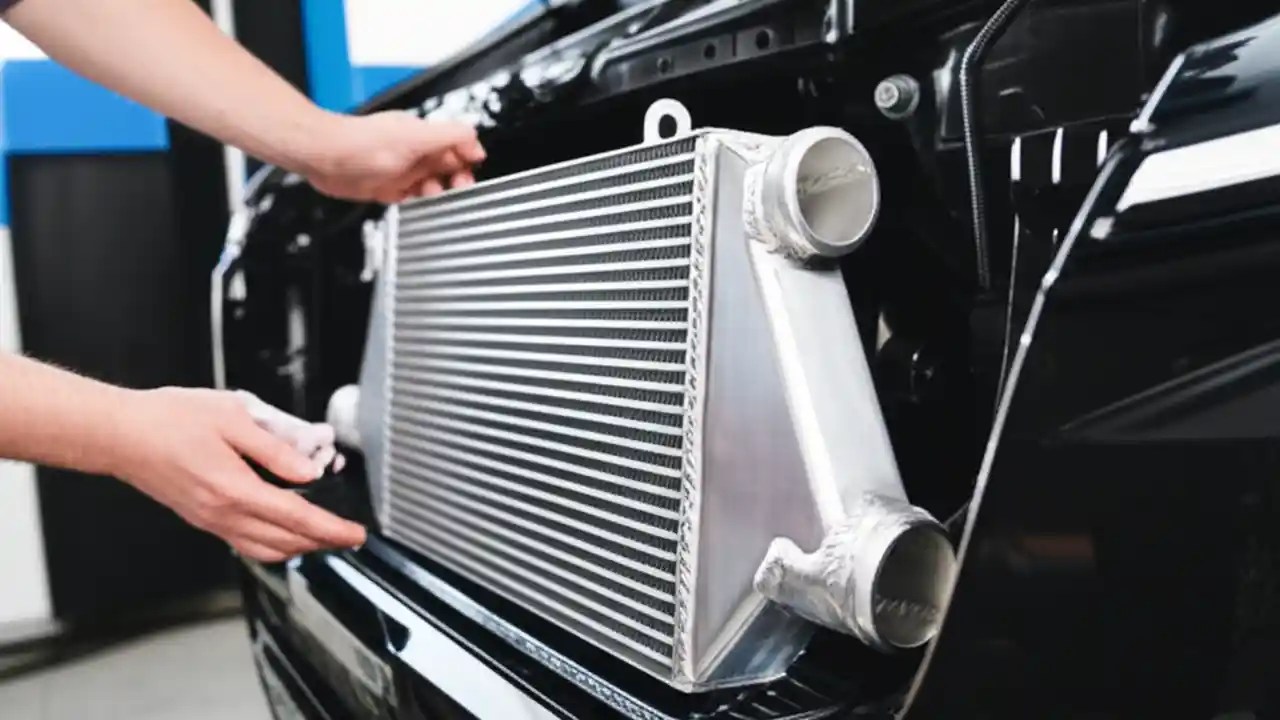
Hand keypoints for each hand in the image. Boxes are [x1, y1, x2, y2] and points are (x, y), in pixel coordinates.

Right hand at [107, 387, 366, 562]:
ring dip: (299, 547)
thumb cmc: (169, 419)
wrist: (120, 434)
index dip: (332, 530)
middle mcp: (222, 514)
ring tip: (323, 535)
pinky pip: (245, 543)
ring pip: (265, 550)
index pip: (297, 519)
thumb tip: (310, 472)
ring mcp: (210, 521)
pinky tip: (284, 530)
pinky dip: (273, 544)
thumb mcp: (233, 417)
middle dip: (323, 543)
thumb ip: (276, 448)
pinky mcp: (202, 519)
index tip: (356, 534)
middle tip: (348, 536)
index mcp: (234, 489)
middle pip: (286, 543)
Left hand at [302, 111, 485, 203]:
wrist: (325, 156)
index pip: (458, 147)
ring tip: (431, 198)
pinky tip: (415, 205)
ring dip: (436, 194)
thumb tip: (476, 142)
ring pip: (430, 184)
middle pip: (447, 168)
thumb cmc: (362, 144)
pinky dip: (417, 203)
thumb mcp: (415, 137)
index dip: (468, 162)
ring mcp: (400, 170)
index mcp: (423, 135)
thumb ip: (449, 137)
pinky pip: (410, 197)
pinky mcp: (386, 187)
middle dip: (455, 181)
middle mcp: (414, 151)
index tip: (468, 177)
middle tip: (454, 192)